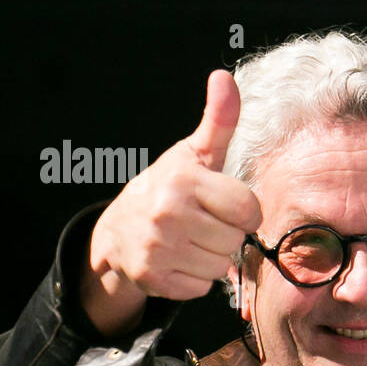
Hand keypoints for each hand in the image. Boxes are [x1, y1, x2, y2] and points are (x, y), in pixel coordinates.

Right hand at [81, 70, 262, 335]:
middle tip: (203, 222)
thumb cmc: (168, 188)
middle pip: (236, 241)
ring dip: (212, 258)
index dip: (243, 210)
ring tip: (191, 240)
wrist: (117, 229)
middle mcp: (168, 214)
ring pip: (221, 267)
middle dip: (226, 234)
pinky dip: (194, 279)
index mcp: (185, 181)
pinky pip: (200, 288)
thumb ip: (218, 121)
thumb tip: (224, 77)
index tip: (224, 204)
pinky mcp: (151, 278)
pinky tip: (178, 259)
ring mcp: (157, 248)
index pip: (249, 210)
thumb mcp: (194, 154)